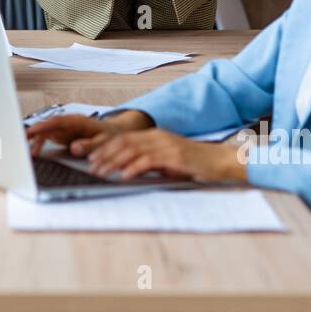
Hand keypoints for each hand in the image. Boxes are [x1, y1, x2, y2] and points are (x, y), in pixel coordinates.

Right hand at [25, 109, 152, 157]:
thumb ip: (89, 145)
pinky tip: (34, 152)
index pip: (56, 122)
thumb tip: (74, 148)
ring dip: (33, 139)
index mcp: (77, 121)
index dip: (42, 127)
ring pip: (44, 131)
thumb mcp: (104, 142)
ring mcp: (64, 128)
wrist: (116, 134)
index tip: (30, 132)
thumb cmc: (111, 136)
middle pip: (46, 125)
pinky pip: (47, 137)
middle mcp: (68, 123)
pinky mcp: (63, 135)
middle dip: (31, 131)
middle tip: (16, 140)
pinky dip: (39, 143)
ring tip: (22, 149)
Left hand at [85, 129, 247, 181]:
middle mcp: (157, 136)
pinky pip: (148, 161)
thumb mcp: (168, 161)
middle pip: (123, 143)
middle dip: (104, 155)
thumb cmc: (195, 164)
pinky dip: (133, 168)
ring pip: (132, 151)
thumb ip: (150, 162)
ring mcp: (165, 145)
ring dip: (113, 162)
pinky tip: (123, 176)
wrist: (220, 161)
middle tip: (90, 167)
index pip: (123, 139)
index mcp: (154, 135)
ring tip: (101, 173)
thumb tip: (129, 170)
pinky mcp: (173, 155)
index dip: (105, 148)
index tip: (91, 158)